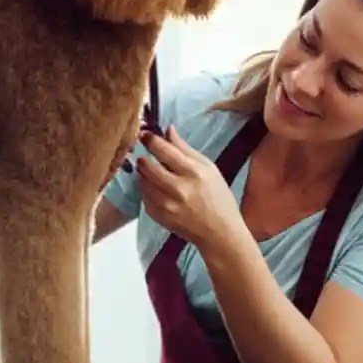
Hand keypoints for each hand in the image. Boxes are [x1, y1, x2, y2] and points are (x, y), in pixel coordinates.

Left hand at [136, 125, 245, 251]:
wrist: (219, 232)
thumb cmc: (218, 197)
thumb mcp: (208, 168)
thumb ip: (185, 149)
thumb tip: (168, 130)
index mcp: (193, 172)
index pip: (164, 150)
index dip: (151, 140)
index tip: (144, 134)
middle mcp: (178, 189)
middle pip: (148, 166)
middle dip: (143, 158)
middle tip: (144, 155)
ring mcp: (167, 205)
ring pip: (143, 182)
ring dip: (143, 174)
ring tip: (150, 171)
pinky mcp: (159, 217)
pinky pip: (144, 198)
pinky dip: (147, 190)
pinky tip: (155, 188)